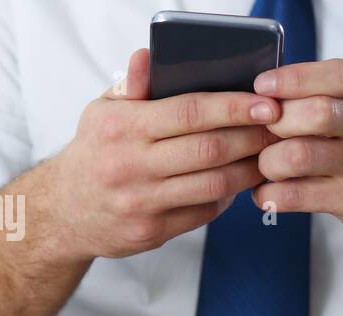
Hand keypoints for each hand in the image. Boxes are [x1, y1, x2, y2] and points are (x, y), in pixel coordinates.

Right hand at [39, 48, 280, 262]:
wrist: (63, 212)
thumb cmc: (94, 152)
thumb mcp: (101, 111)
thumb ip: (132, 85)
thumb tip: (149, 56)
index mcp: (121, 128)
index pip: (188, 113)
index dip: (233, 107)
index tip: (266, 103)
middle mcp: (129, 167)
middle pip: (209, 151)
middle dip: (252, 138)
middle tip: (280, 128)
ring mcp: (141, 203)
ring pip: (213, 185)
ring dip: (249, 170)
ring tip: (267, 155)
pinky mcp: (151, 232)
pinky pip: (203, 212)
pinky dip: (228, 196)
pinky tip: (237, 181)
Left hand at [251, 59, 342, 238]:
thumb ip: (315, 91)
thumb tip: (254, 91)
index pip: (338, 76)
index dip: (295, 78)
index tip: (261, 85)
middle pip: (316, 114)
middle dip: (276, 122)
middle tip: (265, 132)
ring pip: (299, 156)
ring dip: (267, 161)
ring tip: (267, 165)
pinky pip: (294, 195)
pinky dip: (267, 193)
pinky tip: (267, 191)